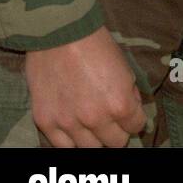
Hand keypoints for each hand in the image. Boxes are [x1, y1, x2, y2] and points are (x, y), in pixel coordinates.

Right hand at [25, 25, 146, 147]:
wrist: (60, 35)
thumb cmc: (97, 47)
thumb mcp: (125, 69)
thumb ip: (129, 95)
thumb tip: (131, 111)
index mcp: (120, 105)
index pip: (135, 127)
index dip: (134, 120)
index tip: (130, 115)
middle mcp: (95, 119)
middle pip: (113, 143)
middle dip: (116, 131)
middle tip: (112, 121)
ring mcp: (68, 123)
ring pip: (89, 148)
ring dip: (94, 138)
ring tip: (92, 125)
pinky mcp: (46, 121)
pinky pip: (62, 146)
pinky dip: (70, 140)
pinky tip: (74, 129)